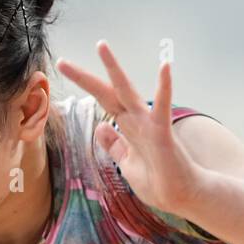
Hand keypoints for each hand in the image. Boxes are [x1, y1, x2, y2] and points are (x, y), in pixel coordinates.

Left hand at [57, 41, 203, 214]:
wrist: (182, 196)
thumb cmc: (158, 181)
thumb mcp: (126, 163)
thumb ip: (115, 145)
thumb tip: (100, 127)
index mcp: (127, 126)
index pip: (102, 101)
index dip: (84, 87)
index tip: (64, 72)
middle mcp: (136, 120)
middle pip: (106, 92)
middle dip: (85, 77)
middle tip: (62, 61)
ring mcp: (149, 124)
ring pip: (127, 91)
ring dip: (114, 69)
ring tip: (101, 47)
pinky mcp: (163, 133)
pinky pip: (162, 108)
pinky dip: (164, 87)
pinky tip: (165, 67)